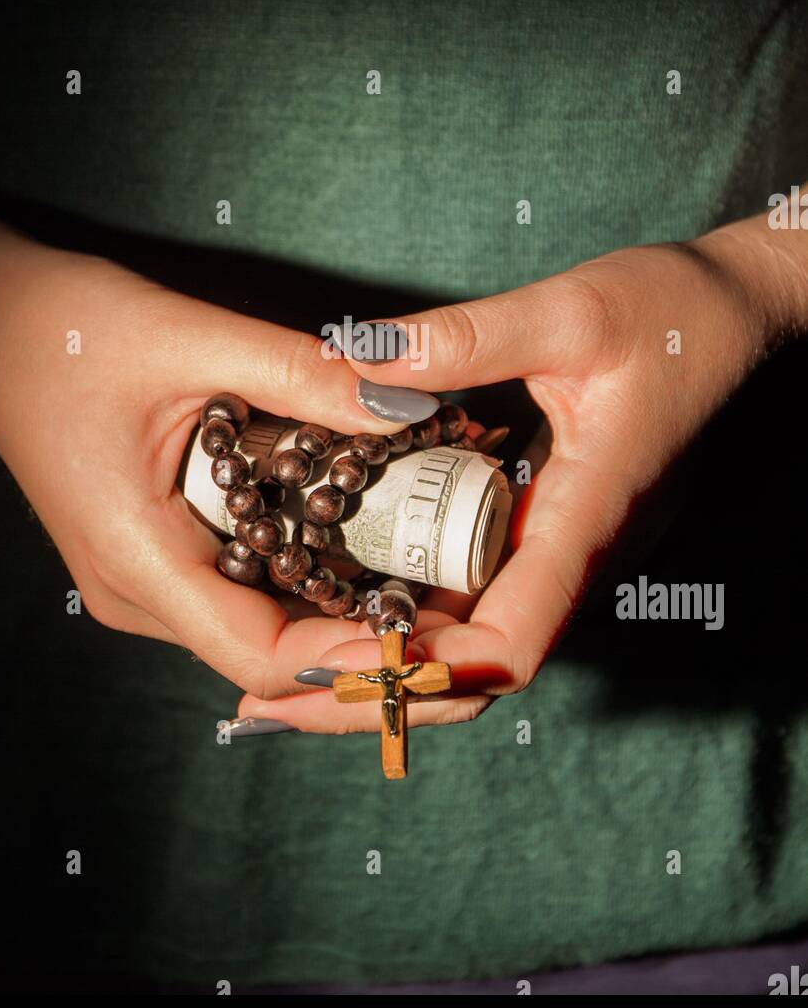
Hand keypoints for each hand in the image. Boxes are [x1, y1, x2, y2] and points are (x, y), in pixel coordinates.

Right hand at [0, 221, 467, 728]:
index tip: (434, 633)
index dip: (356, 657)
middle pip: (273, 653)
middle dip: (370, 639)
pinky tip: (367, 538)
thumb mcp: (190, 338)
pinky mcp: (157, 553)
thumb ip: (304, 373)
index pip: (262, 654)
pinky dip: (307, 571)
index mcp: (138, 558)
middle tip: (459, 608)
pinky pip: (244, 584)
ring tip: (432, 575)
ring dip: (344, 607)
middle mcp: (139, 590)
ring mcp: (145, 578)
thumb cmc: (62, 329)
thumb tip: (412, 401)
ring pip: (263, 623)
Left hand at [240, 194, 806, 730]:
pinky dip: (413, 611)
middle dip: (379, 688)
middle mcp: (577, 553)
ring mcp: (566, 548)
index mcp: (588, 517)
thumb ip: (470, 339)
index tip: (337, 669)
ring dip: (388, 663)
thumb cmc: (673, 314)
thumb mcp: (571, 312)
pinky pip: (481, 593)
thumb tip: (362, 362)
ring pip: (475, 637)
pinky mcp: (552, 530)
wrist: (734, 318)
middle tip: (273, 695)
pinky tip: (345, 600)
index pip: (510, 640)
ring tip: (284, 670)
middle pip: (477, 664)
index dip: (425, 671)